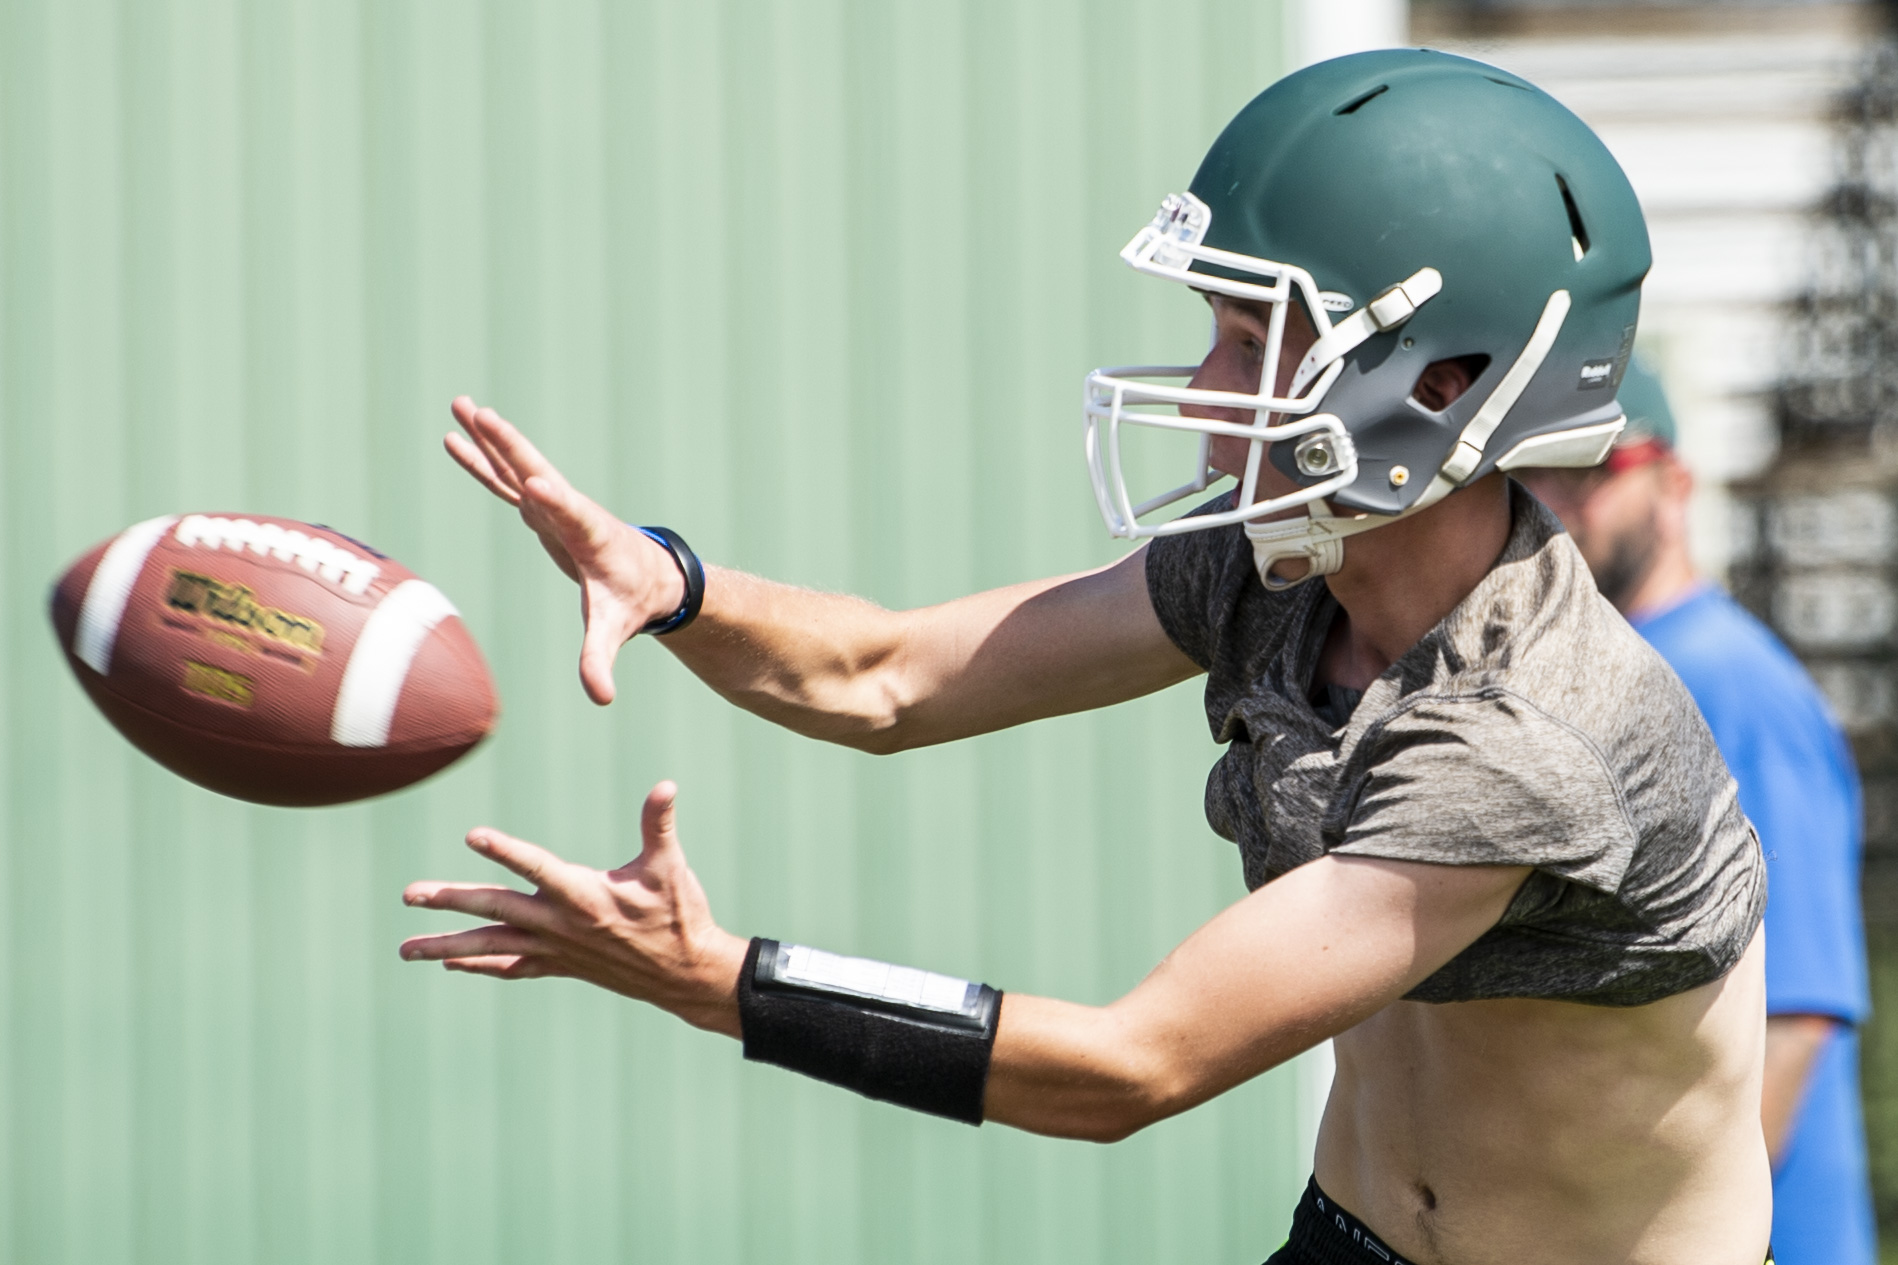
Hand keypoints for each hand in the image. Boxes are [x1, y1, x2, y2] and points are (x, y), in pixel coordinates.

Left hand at [399, 781, 747, 1036]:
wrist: (686, 976)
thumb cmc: (679, 916)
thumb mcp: (671, 867)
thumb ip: (659, 825)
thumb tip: (666, 785)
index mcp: (585, 896)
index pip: (537, 868)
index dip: (507, 851)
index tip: (474, 836)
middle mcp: (561, 925)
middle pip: (497, 909)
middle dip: (452, 900)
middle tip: (410, 894)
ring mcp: (557, 949)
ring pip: (492, 947)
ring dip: (447, 946)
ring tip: (406, 949)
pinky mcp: (561, 965)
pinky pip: (511, 967)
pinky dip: (480, 965)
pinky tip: (451, 964)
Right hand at [444, 395, 687, 703]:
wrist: (649, 576)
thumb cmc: (632, 601)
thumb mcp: (615, 629)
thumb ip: (601, 659)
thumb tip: (602, 698)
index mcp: (592, 537)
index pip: (572, 516)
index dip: (555, 502)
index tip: (535, 484)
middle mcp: (571, 510)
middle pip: (540, 473)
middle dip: (513, 446)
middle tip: (486, 416)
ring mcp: (553, 504)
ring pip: (517, 465)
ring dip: (490, 438)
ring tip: (460, 404)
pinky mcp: (540, 507)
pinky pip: (505, 478)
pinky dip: (482, 459)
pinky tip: (454, 436)